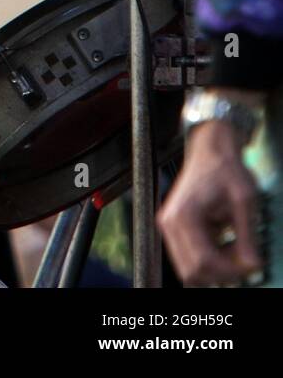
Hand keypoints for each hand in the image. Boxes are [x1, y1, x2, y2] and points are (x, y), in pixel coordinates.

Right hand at [157, 119, 261, 285]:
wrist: (210, 148)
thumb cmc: (224, 168)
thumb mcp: (244, 200)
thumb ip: (247, 235)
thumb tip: (253, 265)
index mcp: (183, 216)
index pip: (202, 262)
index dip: (230, 271)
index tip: (252, 265)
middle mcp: (169, 223)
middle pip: (192, 271)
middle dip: (222, 273)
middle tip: (245, 262)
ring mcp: (169, 225)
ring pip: (189, 267)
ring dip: (216, 267)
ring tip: (238, 252)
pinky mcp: (175, 226)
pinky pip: (190, 256)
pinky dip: (210, 258)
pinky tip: (228, 244)